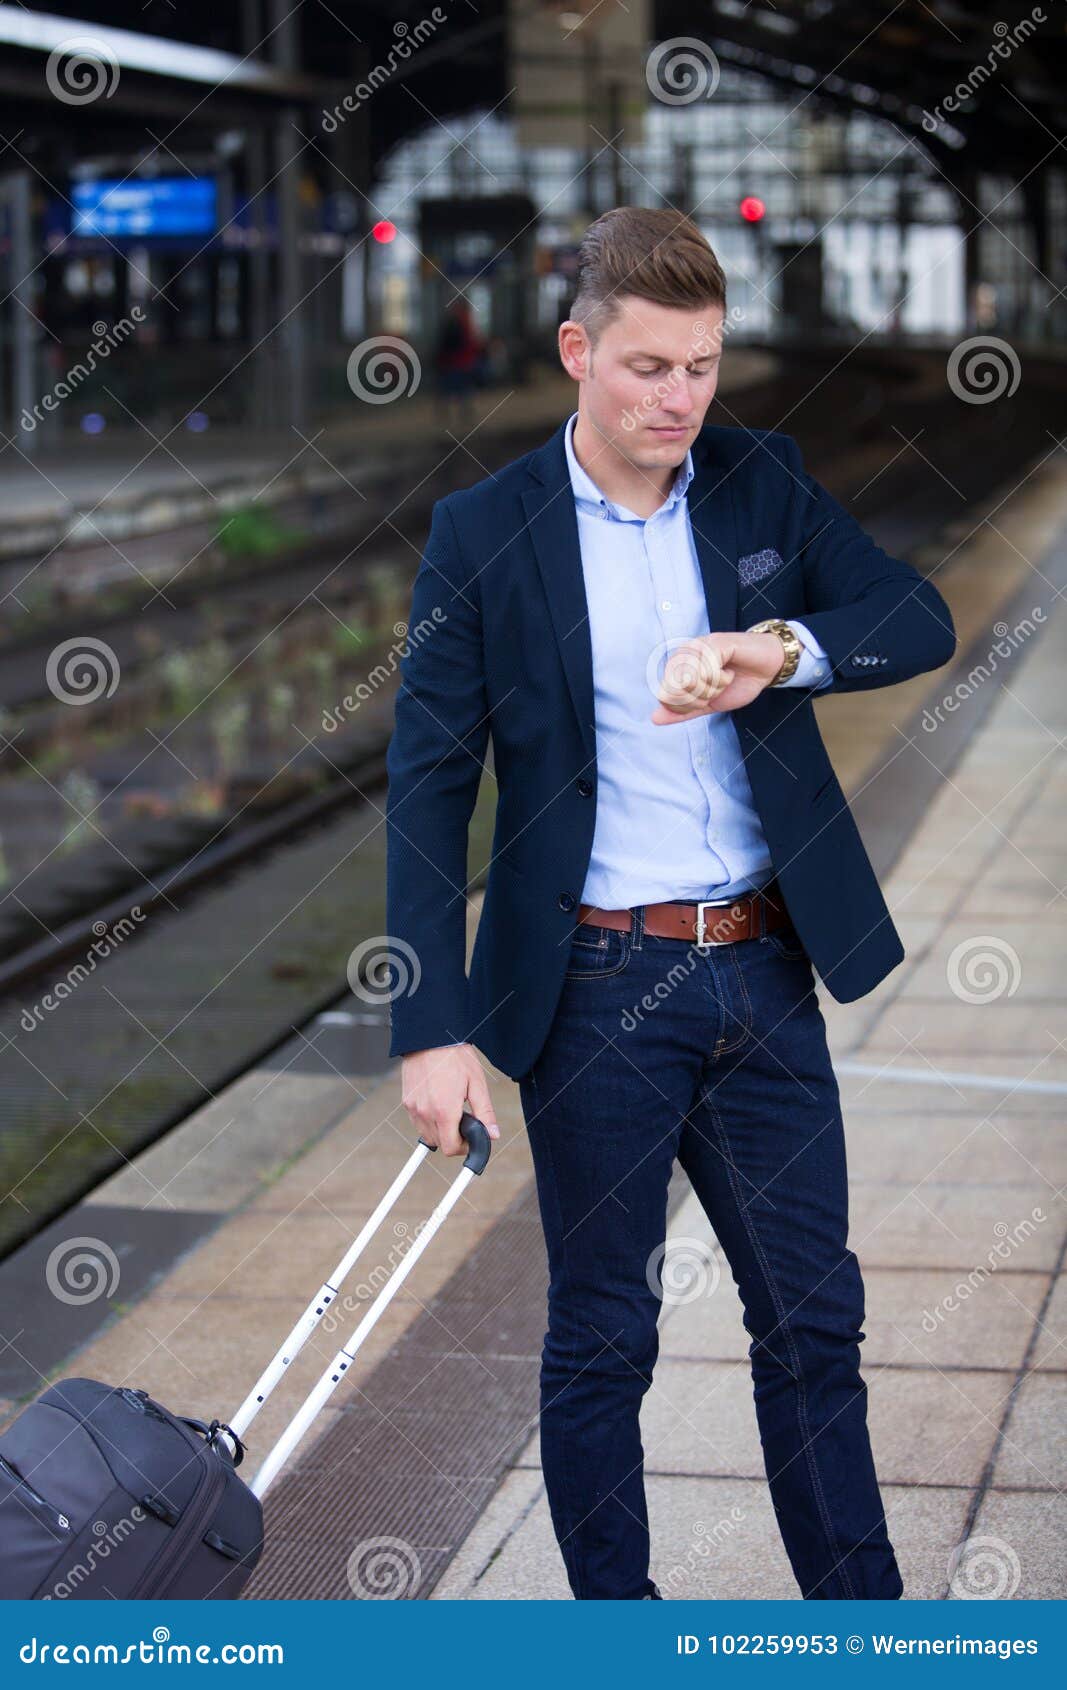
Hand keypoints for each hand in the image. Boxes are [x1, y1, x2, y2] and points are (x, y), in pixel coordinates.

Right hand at [400, 1044, 499, 1154]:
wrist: (431, 1036)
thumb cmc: (455, 1056)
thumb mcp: (477, 1084)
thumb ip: (485, 1113)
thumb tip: (492, 1134)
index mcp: (444, 1110)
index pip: (451, 1148)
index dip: (464, 1147)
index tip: (471, 1137)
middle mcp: (425, 1112)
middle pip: (439, 1144)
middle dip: (453, 1138)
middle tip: (463, 1121)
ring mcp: (413, 1107)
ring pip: (427, 1134)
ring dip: (440, 1130)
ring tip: (451, 1108)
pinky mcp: (406, 1101)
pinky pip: (418, 1121)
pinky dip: (429, 1119)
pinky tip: (438, 1102)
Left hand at [651, 631, 785, 721]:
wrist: (765, 669)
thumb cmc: (737, 682)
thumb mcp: (706, 703)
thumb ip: (681, 711)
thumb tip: (654, 718)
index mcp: (677, 667)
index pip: (665, 696)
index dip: (686, 706)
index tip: (705, 699)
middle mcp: (683, 654)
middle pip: (676, 689)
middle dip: (699, 698)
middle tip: (715, 689)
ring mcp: (698, 646)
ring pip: (691, 680)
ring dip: (713, 688)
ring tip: (724, 678)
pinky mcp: (715, 643)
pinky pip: (708, 670)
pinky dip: (721, 679)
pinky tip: (729, 672)